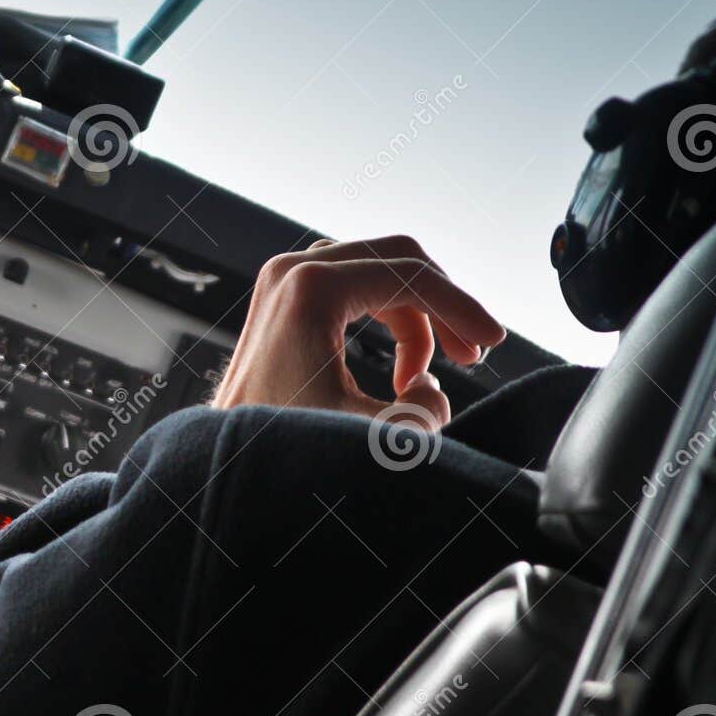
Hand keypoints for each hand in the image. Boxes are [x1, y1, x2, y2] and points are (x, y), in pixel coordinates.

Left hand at [211, 236, 504, 429]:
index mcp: (311, 289)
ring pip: (380, 269)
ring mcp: (285, 279)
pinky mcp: (284, 297)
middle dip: (444, 304)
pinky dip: (391, 316)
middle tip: (473, 354)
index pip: (412, 276)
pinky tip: (405, 368)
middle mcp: (293, 270)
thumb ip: (420, 414)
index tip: (492, 346)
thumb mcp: (366, 437)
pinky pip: (358, 285)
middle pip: (398, 258)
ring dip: (418, 313)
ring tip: (438, 368)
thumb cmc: (283, 446)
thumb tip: (431, 388)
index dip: (463, 309)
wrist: (223, 457)